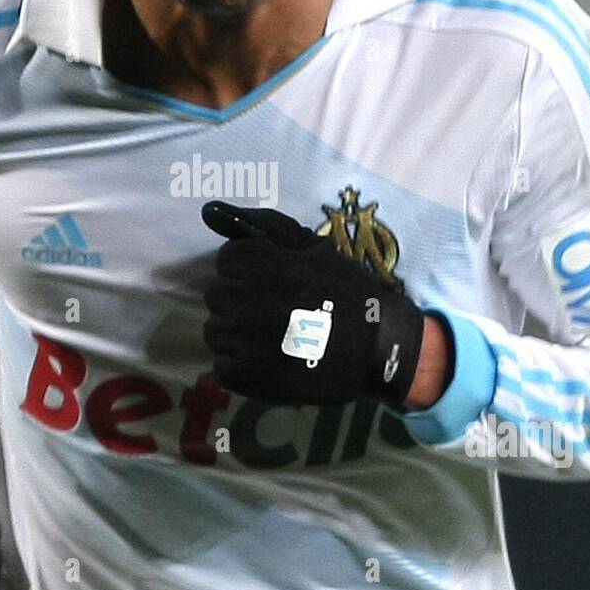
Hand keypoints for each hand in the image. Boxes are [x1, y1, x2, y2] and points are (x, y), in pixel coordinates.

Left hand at [201, 200, 426, 407]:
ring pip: (216, 332)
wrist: (379, 349)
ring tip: (269, 337)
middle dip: (240, 298)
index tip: (270, 279)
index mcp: (266, 267)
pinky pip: (222, 367)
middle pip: (217, 295)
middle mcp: (251, 302)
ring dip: (238, 333)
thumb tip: (210, 211)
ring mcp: (248, 343)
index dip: (248, 268)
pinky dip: (240, 365)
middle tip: (271, 309)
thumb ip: (266, 227)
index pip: (227, 259)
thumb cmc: (349, 293)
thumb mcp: (316, 248)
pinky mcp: (250, 378)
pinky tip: (267, 361)